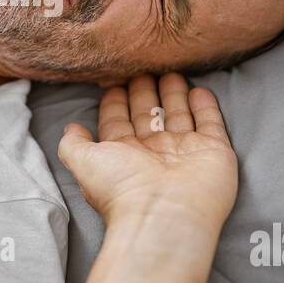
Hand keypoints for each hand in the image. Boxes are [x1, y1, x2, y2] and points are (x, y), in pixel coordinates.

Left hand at [57, 74, 237, 234]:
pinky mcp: (213, 151)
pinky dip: (205, 107)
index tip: (115, 80)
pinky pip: (210, 123)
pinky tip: (198, 90)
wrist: (165, 215)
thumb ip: (72, 143)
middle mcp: (153, 152)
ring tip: (171, 71)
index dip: (116, 102)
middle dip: (144, 92)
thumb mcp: (83, 162)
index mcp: (123, 154)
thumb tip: (70, 127)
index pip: (118, 121)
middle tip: (143, 67)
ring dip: (174, 93)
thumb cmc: (122, 188)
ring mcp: (184, 151)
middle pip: (148, 114)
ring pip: (179, 115)